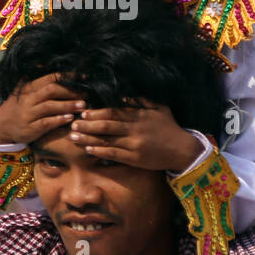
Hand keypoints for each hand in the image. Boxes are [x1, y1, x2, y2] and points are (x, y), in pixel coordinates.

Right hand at [0, 73, 84, 144]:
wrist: (1, 125)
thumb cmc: (17, 105)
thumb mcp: (21, 89)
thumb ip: (33, 76)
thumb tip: (43, 63)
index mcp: (29, 88)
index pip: (50, 78)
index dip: (67, 77)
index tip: (83, 77)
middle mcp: (29, 99)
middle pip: (51, 90)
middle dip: (70, 91)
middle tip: (86, 92)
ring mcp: (29, 114)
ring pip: (49, 106)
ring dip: (68, 105)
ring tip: (83, 105)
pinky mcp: (30, 128)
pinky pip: (46, 123)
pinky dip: (58, 120)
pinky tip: (70, 118)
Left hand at [68, 102, 203, 171]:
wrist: (182, 149)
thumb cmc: (169, 126)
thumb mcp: (158, 107)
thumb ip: (139, 100)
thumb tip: (120, 95)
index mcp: (139, 115)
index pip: (113, 112)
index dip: (97, 112)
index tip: (83, 112)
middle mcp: (135, 129)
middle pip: (107, 126)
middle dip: (88, 125)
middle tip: (73, 124)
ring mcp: (134, 145)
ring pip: (107, 141)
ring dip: (88, 139)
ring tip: (73, 137)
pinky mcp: (135, 158)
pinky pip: (114, 154)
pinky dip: (100, 152)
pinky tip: (88, 150)